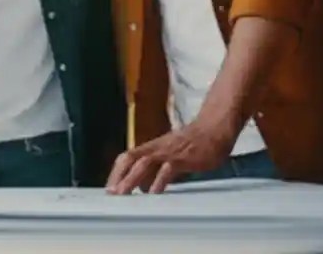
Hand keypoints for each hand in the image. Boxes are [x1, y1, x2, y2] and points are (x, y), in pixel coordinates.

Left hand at [105, 119, 235, 194]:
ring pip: (144, 163)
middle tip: (111, 194)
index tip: (109, 188)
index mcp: (152, 147)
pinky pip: (167, 169)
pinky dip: (159, 181)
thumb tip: (144, 187)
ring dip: (131, 179)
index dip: (116, 172)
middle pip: (129, 158)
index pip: (127, 157)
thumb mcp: (170, 155)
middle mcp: (156, 148)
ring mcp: (168, 152)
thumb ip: (156, 169)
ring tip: (123, 194)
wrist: (213, 129)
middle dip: (118, 176)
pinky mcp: (183, 157)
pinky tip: (154, 193)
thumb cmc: (193, 144)